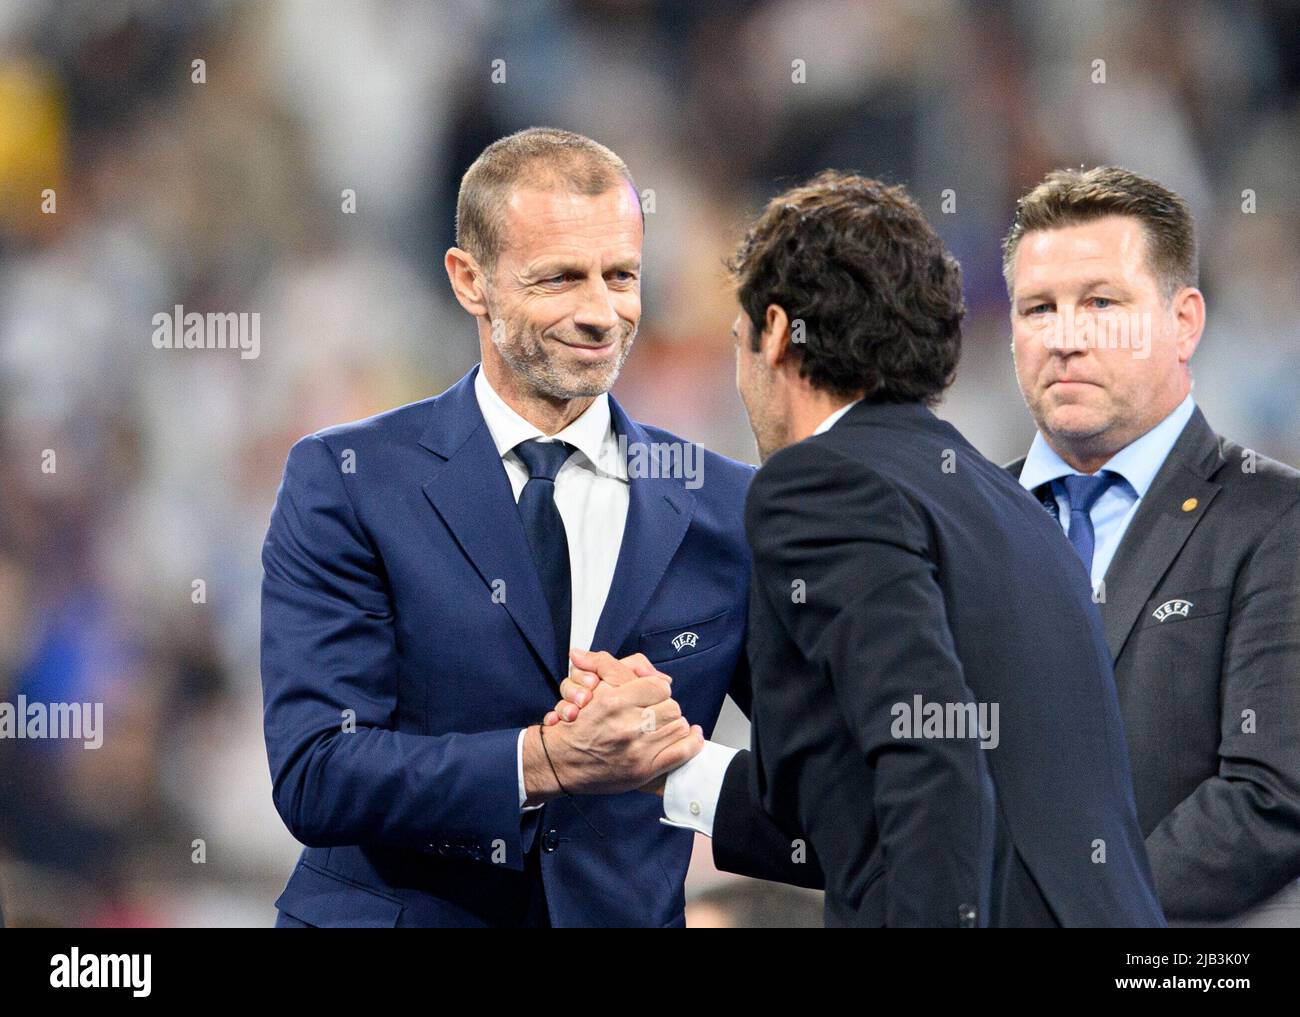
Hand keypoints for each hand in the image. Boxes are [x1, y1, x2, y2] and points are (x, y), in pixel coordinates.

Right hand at [522, 650, 702, 800]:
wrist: (559, 762)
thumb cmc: (576, 726)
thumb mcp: (586, 687)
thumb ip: (612, 667)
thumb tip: (640, 665)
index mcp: (613, 701)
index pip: (658, 686)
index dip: (657, 689)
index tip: (653, 694)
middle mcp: (626, 725)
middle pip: (671, 706)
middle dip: (666, 707)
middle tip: (656, 711)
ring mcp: (637, 750)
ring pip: (678, 725)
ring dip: (674, 723)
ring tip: (664, 724)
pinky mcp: (644, 769)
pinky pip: (683, 752)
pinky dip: (692, 742)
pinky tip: (691, 735)